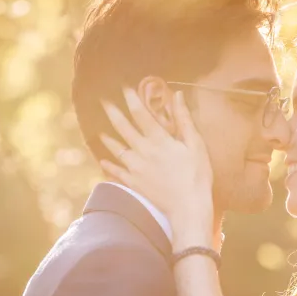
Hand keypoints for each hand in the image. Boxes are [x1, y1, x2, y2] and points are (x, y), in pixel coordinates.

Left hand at [98, 88, 214, 245]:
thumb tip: (177, 96)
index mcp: (158, 139)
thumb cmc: (196, 175)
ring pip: (116, 149)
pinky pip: (116, 172)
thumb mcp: (195, 144)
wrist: (187, 208)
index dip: (131, 98)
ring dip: (106, 138)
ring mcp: (135, 168)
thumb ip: (184, 120)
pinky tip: (102, 161)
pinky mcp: (133, 183)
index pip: (141, 113)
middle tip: (103, 101)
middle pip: (122, 128)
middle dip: (112, 112)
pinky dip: (108, 166)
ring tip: (99, 131)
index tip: (124, 87)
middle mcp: (142, 151)